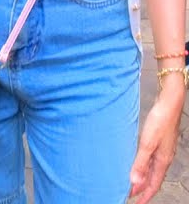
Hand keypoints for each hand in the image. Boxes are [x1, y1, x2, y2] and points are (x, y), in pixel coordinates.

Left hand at [129, 85, 183, 202]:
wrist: (169, 104)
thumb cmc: (160, 121)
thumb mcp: (147, 143)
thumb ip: (140, 162)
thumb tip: (134, 182)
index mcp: (162, 161)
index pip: (153, 184)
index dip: (144, 195)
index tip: (135, 203)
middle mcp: (164, 158)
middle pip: (152, 179)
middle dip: (142, 189)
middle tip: (129, 195)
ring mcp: (162, 150)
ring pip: (151, 169)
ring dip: (141, 177)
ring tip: (130, 183)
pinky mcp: (158, 142)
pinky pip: (150, 160)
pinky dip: (142, 166)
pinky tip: (136, 163)